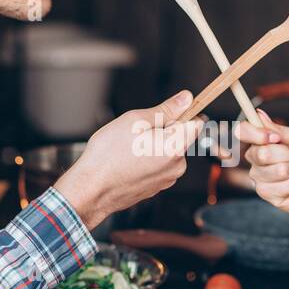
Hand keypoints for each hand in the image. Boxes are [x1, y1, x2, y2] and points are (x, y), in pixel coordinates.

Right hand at [55, 89, 204, 229]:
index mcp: (176, 146)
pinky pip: (158, 166)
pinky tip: (128, 161)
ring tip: (129, 148)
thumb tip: (186, 98)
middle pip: (181, 137)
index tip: (168, 110)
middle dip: (164, 129)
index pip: (197, 123)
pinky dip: (148, 160)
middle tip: (138, 131)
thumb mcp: (135, 121)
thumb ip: (165, 109)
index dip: (184, 112)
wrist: (90, 189)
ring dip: (154, 145)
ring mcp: (167, 180)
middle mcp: (177, 166)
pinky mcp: (157, 187)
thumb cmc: (108, 155)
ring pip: (168, 152)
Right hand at [234, 109, 288, 258]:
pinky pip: (284, 185)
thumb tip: (259, 115)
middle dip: (286, 155)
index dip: (256, 133)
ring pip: (277, 170)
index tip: (275, 138)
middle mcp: (255, 159)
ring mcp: (258, 178)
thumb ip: (281, 130)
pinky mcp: (265, 194)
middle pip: (261, 152)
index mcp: (260, 143)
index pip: (243, 132)